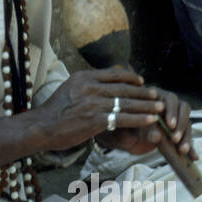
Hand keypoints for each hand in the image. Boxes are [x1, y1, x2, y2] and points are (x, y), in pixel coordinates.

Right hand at [35, 67, 164, 151]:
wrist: (41, 127)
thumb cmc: (54, 113)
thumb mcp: (69, 90)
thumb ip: (85, 86)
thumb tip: (100, 85)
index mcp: (84, 77)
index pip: (113, 74)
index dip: (130, 78)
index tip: (142, 82)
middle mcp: (90, 86)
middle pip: (123, 88)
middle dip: (142, 93)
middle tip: (157, 95)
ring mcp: (93, 102)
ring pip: (126, 103)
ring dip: (146, 106)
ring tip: (160, 108)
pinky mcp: (95, 119)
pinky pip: (123, 118)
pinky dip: (139, 119)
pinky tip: (150, 120)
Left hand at [104, 87, 196, 158]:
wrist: (121, 137)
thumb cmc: (124, 126)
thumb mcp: (131, 128)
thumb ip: (144, 130)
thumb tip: (157, 136)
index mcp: (156, 98)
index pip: (170, 99)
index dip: (172, 111)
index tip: (170, 125)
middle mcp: (168, 106)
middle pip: (183, 109)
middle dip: (181, 125)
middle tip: (175, 138)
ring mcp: (174, 119)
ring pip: (187, 124)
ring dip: (186, 137)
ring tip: (183, 150)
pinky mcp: (176, 133)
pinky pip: (186, 138)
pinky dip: (190, 148)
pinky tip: (194, 157)